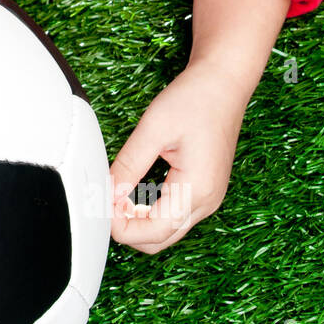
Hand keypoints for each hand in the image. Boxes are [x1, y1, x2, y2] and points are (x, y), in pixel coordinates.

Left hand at [108, 59, 248, 253]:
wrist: (224, 83)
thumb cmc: (196, 99)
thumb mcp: (153, 129)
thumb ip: (128, 165)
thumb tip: (106, 193)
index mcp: (197, 189)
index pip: (152, 232)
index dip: (120, 227)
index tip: (100, 206)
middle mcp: (207, 201)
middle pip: (159, 240)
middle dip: (127, 228)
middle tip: (104, 200)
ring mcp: (209, 199)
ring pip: (166, 231)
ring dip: (137, 221)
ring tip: (115, 193)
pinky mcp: (205, 191)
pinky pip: (174, 216)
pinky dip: (150, 213)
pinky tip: (132, 193)